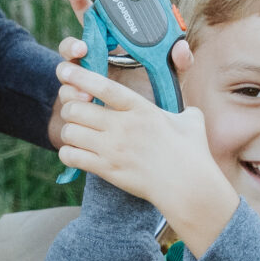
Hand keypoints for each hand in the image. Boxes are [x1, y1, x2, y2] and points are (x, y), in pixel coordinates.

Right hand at [47, 0, 192, 147]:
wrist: (137, 135)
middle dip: (73, 45)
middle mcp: (92, 61)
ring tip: (85, 86)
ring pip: (65, 71)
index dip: (82, 5)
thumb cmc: (150, 98)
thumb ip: (177, 62)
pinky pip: (66, 95)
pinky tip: (84, 101)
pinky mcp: (76, 101)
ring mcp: (81, 82)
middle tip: (82, 50)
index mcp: (112, 48)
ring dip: (71, 75)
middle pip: (71, 46)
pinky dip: (73, 97)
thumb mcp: (167, 79)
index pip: (93, 22)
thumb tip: (181, 48)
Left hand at [55, 61, 237, 252]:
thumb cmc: (193, 153)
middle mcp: (123, 126)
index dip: (80, 77)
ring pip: (69, 132)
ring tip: (77, 135)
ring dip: (69, 132)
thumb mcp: (191, 121)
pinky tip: (77, 153)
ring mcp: (113, 149)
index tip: (66, 72)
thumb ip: (184, 110)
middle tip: (77, 114)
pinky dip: (68, 153)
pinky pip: (71, 156)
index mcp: (141, 109)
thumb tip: (188, 111)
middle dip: (70, 109)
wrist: (188, 188)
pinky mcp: (107, 170)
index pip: (103, 87)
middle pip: (76, 109)